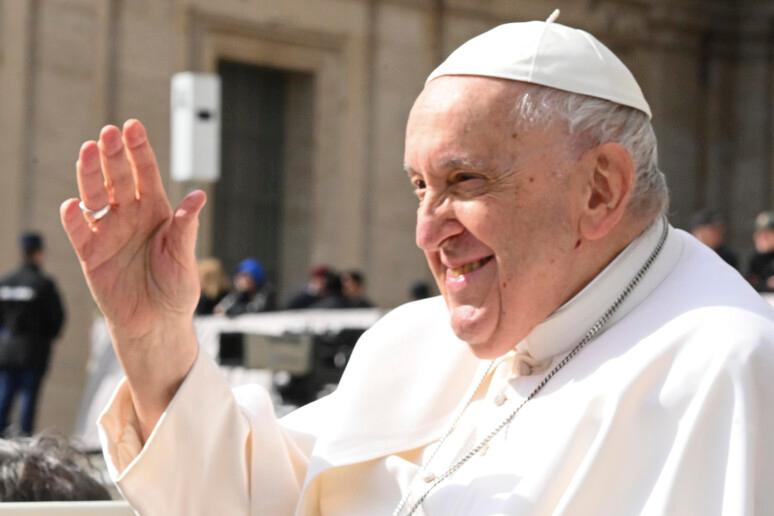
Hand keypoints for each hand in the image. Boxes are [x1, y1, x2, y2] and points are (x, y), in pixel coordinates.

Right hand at [60, 120, 204, 436]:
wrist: (157, 324)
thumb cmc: (176, 289)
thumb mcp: (184, 257)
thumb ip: (186, 227)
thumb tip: (199, 195)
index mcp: (158, 213)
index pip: (146, 175)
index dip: (139, 151)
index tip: (133, 127)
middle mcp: (131, 217)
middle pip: (118, 179)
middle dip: (113, 156)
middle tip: (108, 134)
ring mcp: (109, 233)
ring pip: (95, 197)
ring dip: (89, 175)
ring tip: (86, 152)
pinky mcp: (92, 255)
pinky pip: (79, 231)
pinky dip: (74, 218)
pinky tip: (73, 205)